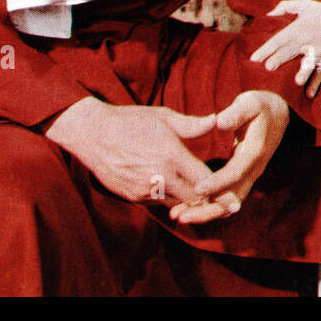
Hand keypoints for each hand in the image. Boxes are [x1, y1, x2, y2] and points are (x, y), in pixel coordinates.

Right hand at [45, 97, 239, 224]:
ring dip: (186, 200)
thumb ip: (192, 124)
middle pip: (194, 200)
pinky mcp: (133, 197)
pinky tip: (169, 186)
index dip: (218, 185)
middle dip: (206, 198)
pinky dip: (167, 198)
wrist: (93, 134)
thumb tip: (215, 121)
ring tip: (195, 191)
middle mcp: (160, 177)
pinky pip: (158, 203)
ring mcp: (145, 190)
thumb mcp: (164, 117)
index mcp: (172, 155)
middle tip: (216, 194)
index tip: (227, 184)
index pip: (205, 180)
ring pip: (177, 204)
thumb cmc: (131, 121)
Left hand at [183, 90, 289, 220]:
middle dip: (207, 210)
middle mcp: (254, 169)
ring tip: (178, 216)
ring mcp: (249, 177)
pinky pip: (226, 198)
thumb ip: (235, 113)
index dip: (217, 183)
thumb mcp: (249, 103)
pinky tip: (188, 208)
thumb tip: (218, 123)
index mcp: (255, 151)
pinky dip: (209, 206)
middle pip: (232, 198)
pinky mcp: (242, 179)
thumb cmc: (259, 106)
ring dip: (205, 213)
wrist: (277, 115)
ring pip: (228, 204)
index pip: (236, 172)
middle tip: (180, 216)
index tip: (197, 190)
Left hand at [249, 0, 320, 96]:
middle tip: (269, 67)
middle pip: (290, 51)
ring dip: (303, 72)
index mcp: (298, 28)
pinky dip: (316, 84)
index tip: (254, 58)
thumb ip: (285, 7)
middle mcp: (307, 41)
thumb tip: (269, 14)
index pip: (279, 39)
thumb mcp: (305, 5)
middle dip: (280, 59)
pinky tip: (309, 94)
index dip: (266, 48)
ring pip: (309, 63)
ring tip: (296, 82)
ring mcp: (319, 52)